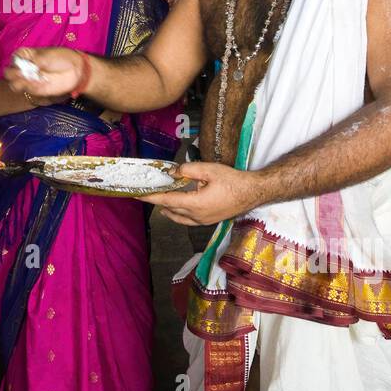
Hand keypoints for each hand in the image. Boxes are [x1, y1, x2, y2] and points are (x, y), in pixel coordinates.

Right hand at [1, 47, 86, 99]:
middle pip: (9, 71)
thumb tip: (23, 67)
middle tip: (21, 73)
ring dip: (15, 82)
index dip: (14, 60)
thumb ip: (34, 62)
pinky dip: (26, 87)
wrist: (76, 71)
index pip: (14, 57)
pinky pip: (24, 89)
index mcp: (28, 55)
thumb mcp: (48, 56)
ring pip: (13, 82)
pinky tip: (35, 84)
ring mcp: (29, 78)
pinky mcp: (35, 89)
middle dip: (12, 73)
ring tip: (26, 80)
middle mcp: (26, 67)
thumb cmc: (62, 58)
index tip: (21, 61)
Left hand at [140, 161, 259, 225]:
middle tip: (146, 193)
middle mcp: (197, 216)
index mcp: (196, 204)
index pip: (166, 201)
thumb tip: (173, 172)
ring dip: (167, 210)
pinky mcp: (209, 221)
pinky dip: (177, 215)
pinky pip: (187, 220)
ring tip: (158, 202)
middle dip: (157, 202)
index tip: (137, 194)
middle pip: (170, 210)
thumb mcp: (209, 169)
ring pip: (178, 218)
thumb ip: (188, 170)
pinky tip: (176, 209)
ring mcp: (203, 221)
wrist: (253, 192)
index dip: (150, 197)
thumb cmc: (233, 180)